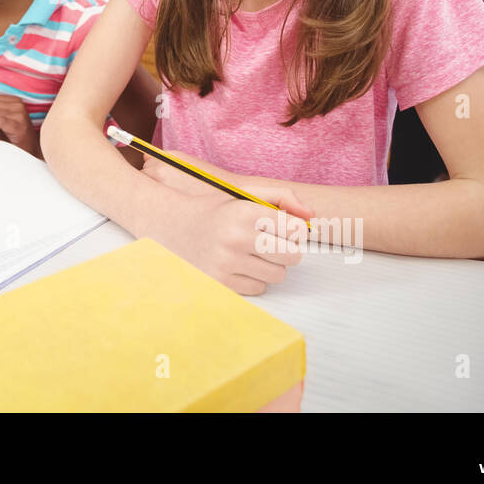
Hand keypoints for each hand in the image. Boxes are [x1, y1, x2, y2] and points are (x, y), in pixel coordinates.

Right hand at [141, 154, 312, 294]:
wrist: (171, 226)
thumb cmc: (216, 210)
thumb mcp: (245, 194)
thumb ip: (283, 197)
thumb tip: (312, 216)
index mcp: (245, 211)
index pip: (297, 230)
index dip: (292, 230)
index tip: (279, 228)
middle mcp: (236, 237)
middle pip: (293, 256)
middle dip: (285, 250)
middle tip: (268, 242)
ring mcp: (226, 262)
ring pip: (278, 276)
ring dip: (270, 267)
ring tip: (251, 254)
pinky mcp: (219, 282)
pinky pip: (259, 289)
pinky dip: (253, 280)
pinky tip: (238, 266)